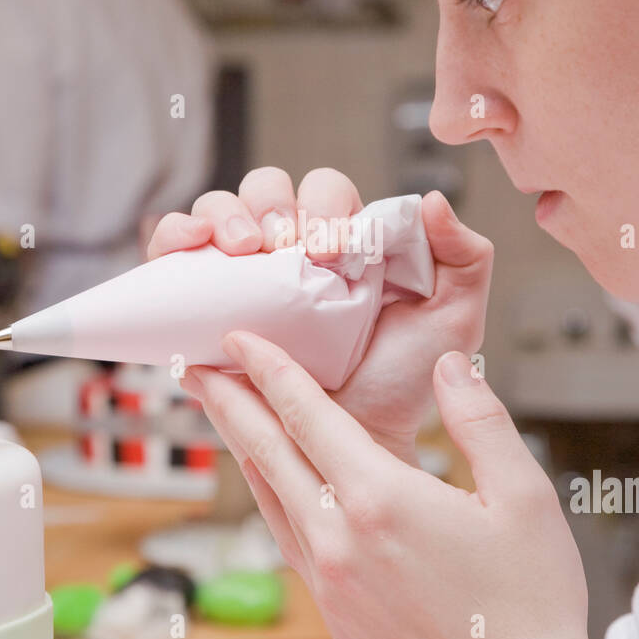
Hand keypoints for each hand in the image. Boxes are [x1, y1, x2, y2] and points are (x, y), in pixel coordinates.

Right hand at [147, 168, 493, 464]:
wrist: (356, 449)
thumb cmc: (405, 385)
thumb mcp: (453, 319)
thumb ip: (465, 257)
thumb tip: (434, 199)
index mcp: (344, 242)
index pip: (324, 190)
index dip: (325, 207)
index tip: (333, 250)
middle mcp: (289, 251)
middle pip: (265, 189)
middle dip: (270, 205)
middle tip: (279, 247)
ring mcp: (244, 276)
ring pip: (216, 209)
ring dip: (222, 215)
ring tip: (239, 250)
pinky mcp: (203, 305)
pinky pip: (173, 253)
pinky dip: (173, 237)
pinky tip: (188, 250)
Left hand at [180, 332, 593, 638]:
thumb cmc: (528, 608)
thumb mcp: (525, 499)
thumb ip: (481, 422)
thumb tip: (448, 367)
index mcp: (382, 501)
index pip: (306, 416)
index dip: (268, 370)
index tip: (239, 339)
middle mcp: (340, 540)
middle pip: (265, 454)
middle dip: (229, 403)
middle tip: (199, 367)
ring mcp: (330, 581)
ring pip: (267, 498)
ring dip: (241, 449)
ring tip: (224, 417)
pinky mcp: (334, 613)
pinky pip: (286, 539)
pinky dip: (269, 497)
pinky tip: (273, 488)